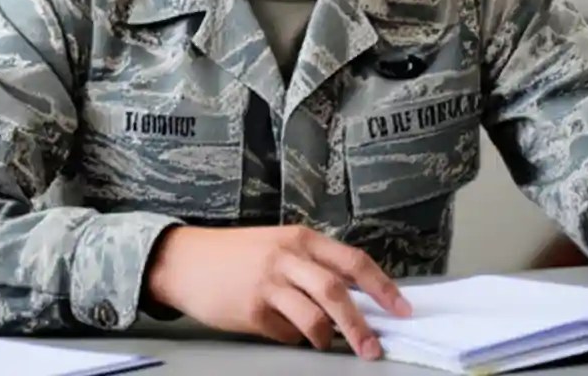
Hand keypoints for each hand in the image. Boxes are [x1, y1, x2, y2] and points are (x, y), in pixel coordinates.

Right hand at [144, 225, 411, 358]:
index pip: (353, 261)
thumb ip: (313, 265)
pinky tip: (284, 332)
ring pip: (314, 317)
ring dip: (327, 337)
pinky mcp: (251, 309)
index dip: (382, 287)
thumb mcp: (279, 246)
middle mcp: (287, 257)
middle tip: (374, 348)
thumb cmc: (236, 255)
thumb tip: (354, 296)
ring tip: (327, 343)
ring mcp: (268, 284)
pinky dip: (293, 338)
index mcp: (301, 239)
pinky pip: (285, 333)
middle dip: (361, 325)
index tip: (402, 309)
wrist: (185, 261)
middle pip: (336, 292)